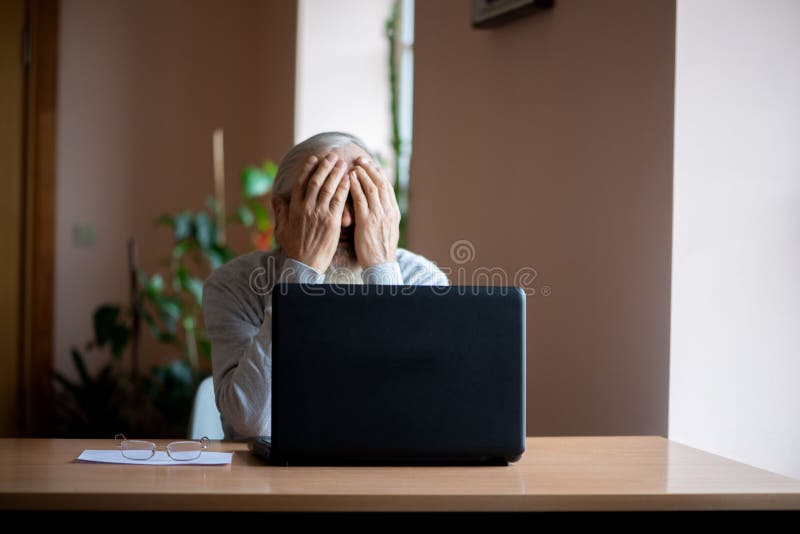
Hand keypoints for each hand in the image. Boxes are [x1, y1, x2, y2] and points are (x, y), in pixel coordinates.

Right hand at [275, 154, 349, 272]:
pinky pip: (339, 201)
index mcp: (294, 208)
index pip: (301, 183)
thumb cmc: (294, 248)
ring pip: (328, 188)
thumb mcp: (282, 229)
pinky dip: (344, 188)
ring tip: (342, 162)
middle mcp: (306, 208)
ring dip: (335, 173)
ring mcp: (319, 214)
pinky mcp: (332, 222)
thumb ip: (280, 211)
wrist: (304, 265)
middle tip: (332, 155)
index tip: (314, 159)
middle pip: (316, 181)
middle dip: (324, 166)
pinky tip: (349, 179)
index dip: (308, 169)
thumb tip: (276, 197)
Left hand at [349, 157, 399, 267]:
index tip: (372, 165)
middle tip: (362, 159)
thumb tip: (379, 208)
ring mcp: (378, 215)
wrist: (380, 265)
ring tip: (354, 165)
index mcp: (393, 213)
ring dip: (362, 174)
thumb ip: (383, 217)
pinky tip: (349, 178)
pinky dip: (355, 186)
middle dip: (371, 169)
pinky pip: (361, 199)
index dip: (379, 174)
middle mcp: (388, 211)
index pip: (387, 188)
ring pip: (371, 188)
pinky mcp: (367, 221)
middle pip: (381, 183)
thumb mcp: (387, 230)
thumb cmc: (380, 251)